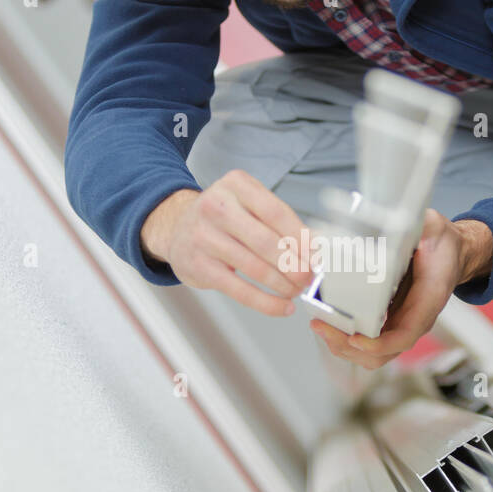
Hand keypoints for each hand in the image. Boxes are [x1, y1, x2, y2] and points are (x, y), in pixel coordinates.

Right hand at [140, 170, 315, 315]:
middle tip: (309, 277)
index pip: (277, 212)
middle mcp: (216, 207)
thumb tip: (314, 247)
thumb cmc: (221, 217)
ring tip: (297, 290)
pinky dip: (266, 302)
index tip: (317, 255)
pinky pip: (240, 290)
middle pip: (267, 241)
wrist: (175, 227)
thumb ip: (278, 221)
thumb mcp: (247, 204)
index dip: (301, 237)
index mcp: (235, 185)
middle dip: (295, 264)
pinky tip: (282, 306)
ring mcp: (204, 237)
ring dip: (283, 284)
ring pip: (255, 268)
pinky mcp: (199, 266)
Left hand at [309, 210, 492, 368]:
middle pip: (382, 353)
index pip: (404, 335)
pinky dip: (346, 338)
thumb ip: (417, 226)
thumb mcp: (433, 228)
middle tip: (322, 326)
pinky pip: (368, 341)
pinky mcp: (390, 321)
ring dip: (344, 346)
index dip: (379, 343)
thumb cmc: (442, 244)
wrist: (452, 253)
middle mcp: (415, 319)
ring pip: (372, 353)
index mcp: (428, 300)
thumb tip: (393, 221)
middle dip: (349, 346)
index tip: (355, 338)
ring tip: (321, 326)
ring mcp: (402, 323)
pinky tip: (329, 323)